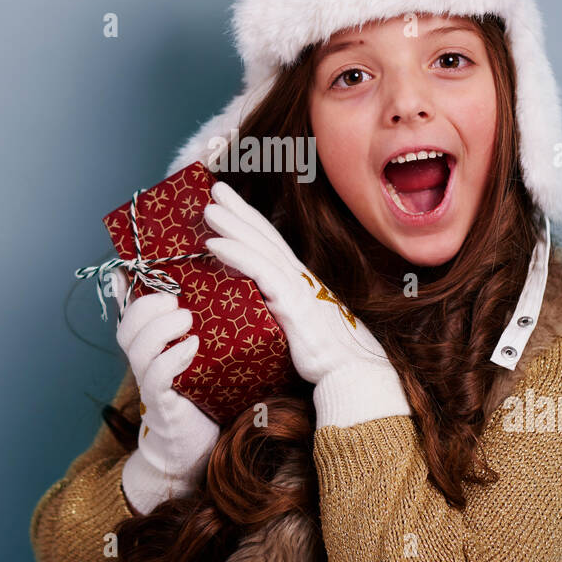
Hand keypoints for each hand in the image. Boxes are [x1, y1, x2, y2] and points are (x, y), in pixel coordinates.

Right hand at [108, 267, 221, 513]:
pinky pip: (155, 377)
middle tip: (178, 302)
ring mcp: (150, 384)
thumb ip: (196, 330)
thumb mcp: (200, 355)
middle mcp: (144, 364)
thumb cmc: (204, 396)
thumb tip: (199, 293)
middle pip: (126, 328)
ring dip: (160, 328)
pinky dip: (171, 358)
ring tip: (187, 320)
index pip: (127, 312)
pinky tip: (193, 348)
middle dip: (147, 307)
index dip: (129, 289)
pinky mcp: (162, 405)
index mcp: (149, 347)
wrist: (197, 448)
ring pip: (138, 349)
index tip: (153, 274)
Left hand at [201, 181, 411, 427]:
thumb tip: (252, 309)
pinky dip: (237, 254)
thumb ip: (277, 313)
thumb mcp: (295, 329)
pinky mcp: (294, 303)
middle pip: (265, 235)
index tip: (228, 203)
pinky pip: (261, 271)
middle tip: (216, 188)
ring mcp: (298, 288)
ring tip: (209, 208)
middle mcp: (299, 277)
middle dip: (240, 210)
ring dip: (233, 224)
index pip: (271, 243)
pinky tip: (215, 245)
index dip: (250, 220)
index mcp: (299, 281)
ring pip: (261, 247)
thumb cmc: (325, 357)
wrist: (352, 374)